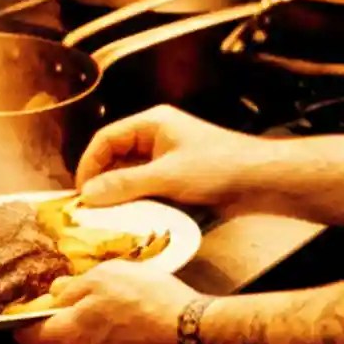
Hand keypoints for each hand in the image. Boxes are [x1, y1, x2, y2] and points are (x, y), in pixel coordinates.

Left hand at [14, 260, 203, 343]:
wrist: (194, 333)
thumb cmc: (147, 302)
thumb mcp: (103, 277)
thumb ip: (71, 287)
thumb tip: (55, 294)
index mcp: (67, 336)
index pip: (26, 336)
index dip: (24, 318)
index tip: (30, 303)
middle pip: (57, 337)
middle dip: (66, 316)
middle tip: (89, 292)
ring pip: (83, 341)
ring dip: (92, 323)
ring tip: (118, 301)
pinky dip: (111, 333)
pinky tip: (133, 315)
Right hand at [75, 105, 269, 212]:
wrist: (263, 182)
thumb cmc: (219, 168)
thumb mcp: (167, 176)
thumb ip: (125, 184)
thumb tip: (88, 195)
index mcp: (152, 124)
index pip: (106, 139)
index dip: (89, 164)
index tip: (81, 192)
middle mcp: (156, 138)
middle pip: (115, 158)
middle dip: (102, 182)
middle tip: (90, 208)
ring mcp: (167, 159)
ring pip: (130, 176)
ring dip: (119, 195)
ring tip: (107, 216)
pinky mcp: (177, 179)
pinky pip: (146, 189)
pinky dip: (137, 202)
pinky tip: (132, 219)